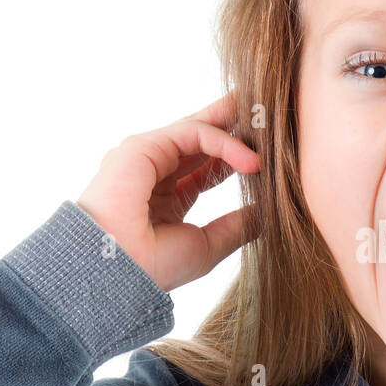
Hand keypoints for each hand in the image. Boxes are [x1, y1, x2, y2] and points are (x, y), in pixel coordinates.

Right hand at [76, 92, 260, 291]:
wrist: (116, 271)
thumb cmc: (153, 267)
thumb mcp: (207, 245)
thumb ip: (237, 226)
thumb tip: (268, 213)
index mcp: (165, 198)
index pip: (205, 167)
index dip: (235, 158)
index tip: (267, 156)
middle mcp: (153, 173)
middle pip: (200, 140)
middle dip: (233, 125)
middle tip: (264, 114)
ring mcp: (146, 157)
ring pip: (197, 129)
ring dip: (233, 123)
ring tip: (267, 120)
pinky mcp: (143, 146)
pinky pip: (193, 133)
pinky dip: (225, 142)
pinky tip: (251, 161)